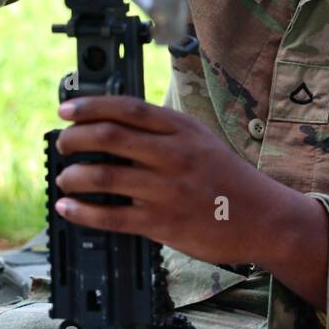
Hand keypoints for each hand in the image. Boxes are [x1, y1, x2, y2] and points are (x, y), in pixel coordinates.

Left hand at [53, 97, 326, 284]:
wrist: (264, 218)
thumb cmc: (230, 179)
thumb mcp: (202, 141)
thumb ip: (164, 132)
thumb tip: (115, 126)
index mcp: (182, 129)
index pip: (128, 108)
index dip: (90, 106)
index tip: (66, 110)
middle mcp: (173, 154)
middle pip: (109, 137)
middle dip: (75, 139)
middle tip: (63, 145)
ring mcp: (167, 189)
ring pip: (104, 175)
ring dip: (74, 176)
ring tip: (65, 179)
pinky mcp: (163, 222)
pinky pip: (111, 215)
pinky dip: (83, 211)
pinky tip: (70, 209)